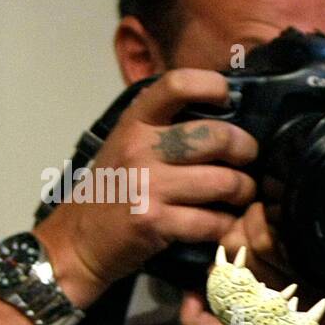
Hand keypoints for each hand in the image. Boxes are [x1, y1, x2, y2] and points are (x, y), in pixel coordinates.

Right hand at [35, 69, 257, 307]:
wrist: (76, 240)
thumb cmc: (112, 191)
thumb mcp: (128, 145)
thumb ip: (166, 129)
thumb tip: (224, 116)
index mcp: (135, 122)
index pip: (177, 84)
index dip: (212, 86)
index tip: (227, 99)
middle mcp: (140, 148)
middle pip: (217, 136)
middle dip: (246, 149)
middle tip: (248, 158)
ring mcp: (147, 185)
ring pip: (224, 182)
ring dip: (243, 191)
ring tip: (240, 194)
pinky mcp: (155, 222)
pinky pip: (212, 221)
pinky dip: (225, 225)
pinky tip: (221, 224)